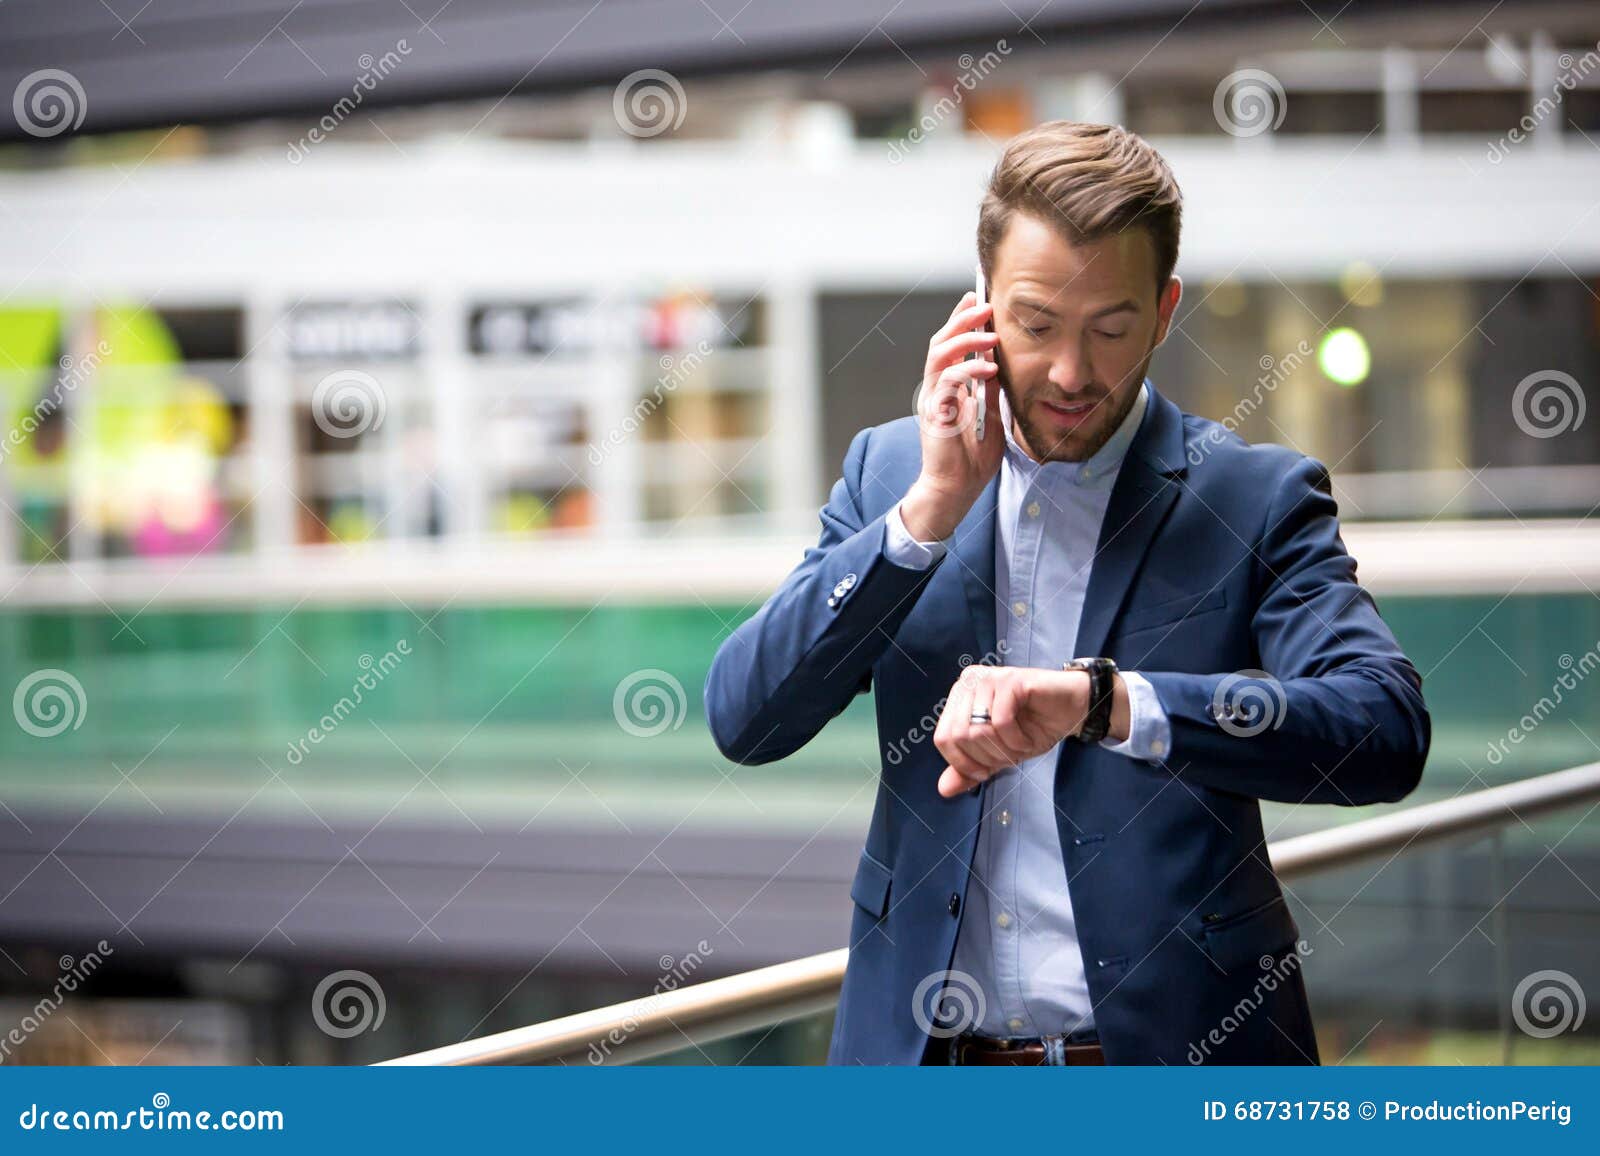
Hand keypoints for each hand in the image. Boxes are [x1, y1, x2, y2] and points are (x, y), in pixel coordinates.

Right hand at [901, 292, 1004, 541]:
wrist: (956, 489)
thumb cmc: (971, 458)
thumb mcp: (989, 415)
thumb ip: (989, 389)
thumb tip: (997, 361)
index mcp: (946, 387)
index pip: (949, 345)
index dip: (961, 320)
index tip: (978, 300)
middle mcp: (935, 388)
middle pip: (941, 342)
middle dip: (963, 320)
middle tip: (986, 306)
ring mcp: (932, 399)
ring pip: (939, 355)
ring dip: (965, 340)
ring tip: (990, 334)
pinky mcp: (934, 412)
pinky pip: (947, 381)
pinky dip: (968, 369)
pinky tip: (989, 368)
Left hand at [933, 666, 1090, 797]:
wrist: (1072, 710)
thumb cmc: (1034, 728)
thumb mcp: (997, 755)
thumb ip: (969, 770)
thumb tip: (943, 789)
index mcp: (959, 696)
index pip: (943, 738)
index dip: (963, 763)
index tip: (985, 772)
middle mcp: (969, 682)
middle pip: (958, 736)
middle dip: (986, 757)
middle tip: (1009, 757)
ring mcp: (989, 678)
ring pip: (977, 730)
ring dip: (1003, 750)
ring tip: (1020, 747)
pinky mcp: (1010, 680)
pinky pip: (1001, 721)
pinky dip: (1016, 741)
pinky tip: (1027, 740)